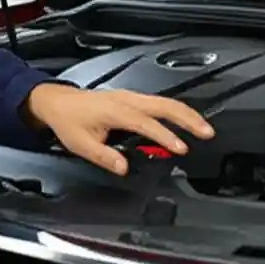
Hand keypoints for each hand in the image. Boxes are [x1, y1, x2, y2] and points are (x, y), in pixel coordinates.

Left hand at [25, 83, 214, 174]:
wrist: (57, 102)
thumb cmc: (68, 121)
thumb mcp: (80, 143)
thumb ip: (103, 156)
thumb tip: (123, 167)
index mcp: (114, 110)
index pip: (145, 123)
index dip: (164, 135)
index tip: (180, 147)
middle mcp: (125, 100)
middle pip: (163, 105)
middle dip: (187, 118)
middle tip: (206, 132)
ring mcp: (130, 96)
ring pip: (164, 101)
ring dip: (185, 113)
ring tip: (204, 128)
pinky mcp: (131, 98)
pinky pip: (158, 102)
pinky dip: (176, 110)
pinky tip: (186, 120)